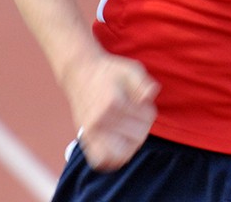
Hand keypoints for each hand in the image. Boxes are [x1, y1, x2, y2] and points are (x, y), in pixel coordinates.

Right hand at [63, 50, 159, 171]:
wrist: (79, 73)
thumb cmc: (108, 71)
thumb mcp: (130, 69)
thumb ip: (143, 82)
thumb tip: (151, 95)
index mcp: (113, 102)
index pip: (146, 119)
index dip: (150, 111)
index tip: (143, 103)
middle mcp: (101, 120)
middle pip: (138, 137)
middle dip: (143, 126)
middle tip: (137, 115)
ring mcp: (91, 132)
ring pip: (122, 154)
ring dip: (132, 145)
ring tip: (131, 131)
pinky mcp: (85, 138)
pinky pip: (101, 160)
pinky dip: (114, 159)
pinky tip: (120, 146)